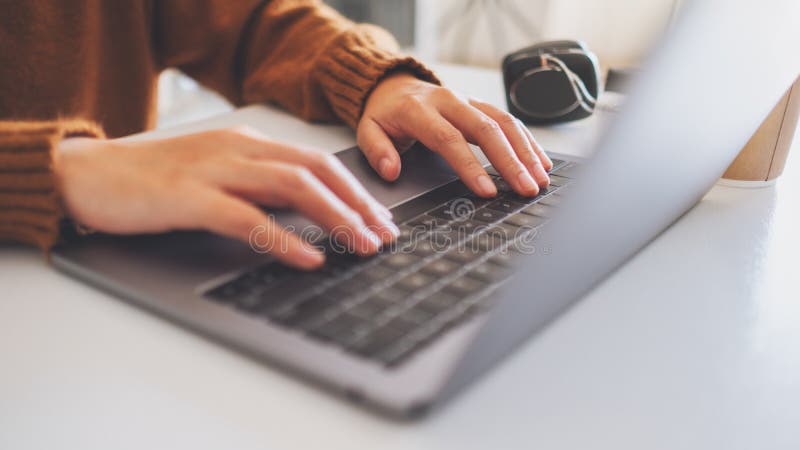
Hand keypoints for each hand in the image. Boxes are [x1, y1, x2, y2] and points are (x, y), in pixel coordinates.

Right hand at [53, 127, 397, 268]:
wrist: (88, 175)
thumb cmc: (153, 181)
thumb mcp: (216, 175)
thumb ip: (257, 187)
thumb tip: (306, 214)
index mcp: (248, 144)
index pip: (317, 162)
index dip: (355, 190)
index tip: (381, 218)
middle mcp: (238, 150)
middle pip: (316, 171)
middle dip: (358, 204)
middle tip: (385, 235)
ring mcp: (214, 171)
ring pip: (292, 188)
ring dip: (335, 218)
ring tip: (362, 246)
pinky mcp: (189, 198)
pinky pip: (247, 218)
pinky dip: (283, 238)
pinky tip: (309, 257)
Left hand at [358, 73, 551, 196]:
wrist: (393, 83)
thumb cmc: (385, 113)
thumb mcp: (368, 129)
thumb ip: (377, 151)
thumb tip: (391, 171)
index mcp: (419, 110)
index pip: (449, 139)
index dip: (470, 166)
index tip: (487, 191)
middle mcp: (449, 101)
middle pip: (486, 130)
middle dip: (510, 161)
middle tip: (526, 188)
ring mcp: (468, 101)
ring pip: (503, 122)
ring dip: (526, 151)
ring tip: (540, 179)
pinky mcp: (481, 104)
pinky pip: (509, 120)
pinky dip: (528, 141)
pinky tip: (542, 161)